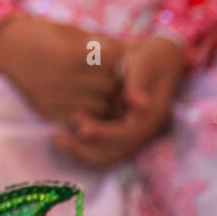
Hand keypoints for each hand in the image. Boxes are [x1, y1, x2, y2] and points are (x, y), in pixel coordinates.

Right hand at [0, 15, 126, 123]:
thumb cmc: (38, 34)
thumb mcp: (69, 32)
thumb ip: (98, 45)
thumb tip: (132, 55)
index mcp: (73, 53)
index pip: (117, 61)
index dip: (121, 57)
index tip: (118, 55)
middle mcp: (65, 77)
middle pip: (110, 85)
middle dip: (113, 79)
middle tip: (109, 73)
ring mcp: (55, 97)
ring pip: (100, 106)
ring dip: (103, 98)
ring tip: (95, 87)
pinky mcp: (47, 111)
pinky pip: (80, 117)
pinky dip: (86, 111)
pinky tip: (80, 98)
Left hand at [53, 35, 186, 167]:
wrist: (158, 62)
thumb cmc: (147, 60)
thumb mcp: (143, 65)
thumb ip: (138, 84)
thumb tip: (139, 105)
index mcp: (150, 118)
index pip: (126, 135)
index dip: (104, 134)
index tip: (81, 128)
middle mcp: (142, 132)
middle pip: (114, 153)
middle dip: (86, 149)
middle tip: (59, 138)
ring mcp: (131, 134)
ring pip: (106, 155)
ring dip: (81, 152)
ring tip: (57, 138)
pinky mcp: (120, 133)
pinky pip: (101, 149)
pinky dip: (82, 147)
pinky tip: (64, 135)